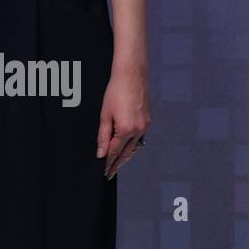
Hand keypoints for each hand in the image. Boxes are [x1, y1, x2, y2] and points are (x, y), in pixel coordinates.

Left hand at [96, 64, 150, 178]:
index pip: (115, 151)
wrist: (132, 76)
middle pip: (126, 152)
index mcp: (126, 129)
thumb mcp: (105, 114)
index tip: (105, 171)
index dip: (109, 162)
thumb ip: (102, 135)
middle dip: (118, 163)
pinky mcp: (148, 120)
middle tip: (110, 172)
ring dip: (126, 155)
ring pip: (135, 146)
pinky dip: (132, 144)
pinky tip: (127, 147)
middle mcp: (138, 130)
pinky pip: (140, 137)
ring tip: (117, 163)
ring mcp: (145, 126)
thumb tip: (101, 152)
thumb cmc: (116, 91)